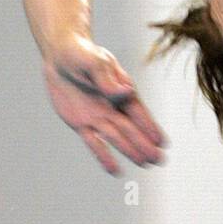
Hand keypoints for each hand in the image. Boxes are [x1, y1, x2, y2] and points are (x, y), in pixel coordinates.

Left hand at [43, 35, 166, 175]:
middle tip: (160, 160)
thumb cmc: (82, 53)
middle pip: (131, 129)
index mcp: (121, 90)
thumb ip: (108, 79)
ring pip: (116, 138)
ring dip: (130, 151)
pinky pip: (93, 143)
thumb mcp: (95, 61)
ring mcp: (97, 117)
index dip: (149, 127)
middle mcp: (112, 107)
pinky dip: (103, 157)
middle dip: (145, 144)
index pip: (138, 112)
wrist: (60, 55)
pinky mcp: (81, 123)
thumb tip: (126, 92)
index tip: (162, 141)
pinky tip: (114, 170)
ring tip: (146, 164)